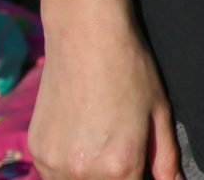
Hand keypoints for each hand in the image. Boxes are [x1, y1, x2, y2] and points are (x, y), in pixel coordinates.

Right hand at [26, 20, 178, 179]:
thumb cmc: (130, 70)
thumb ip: (166, 160)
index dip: (142, 179)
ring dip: (93, 176)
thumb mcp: (159, 113)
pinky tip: (84, 141)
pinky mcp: (37, 151)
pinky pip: (54, 175)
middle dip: (119, 177)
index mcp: (120, 166)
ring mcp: (54, 164)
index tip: (144, 168)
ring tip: (105, 143)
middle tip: (125, 150)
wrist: (85, 37)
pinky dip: (69, 169)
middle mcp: (83, 173)